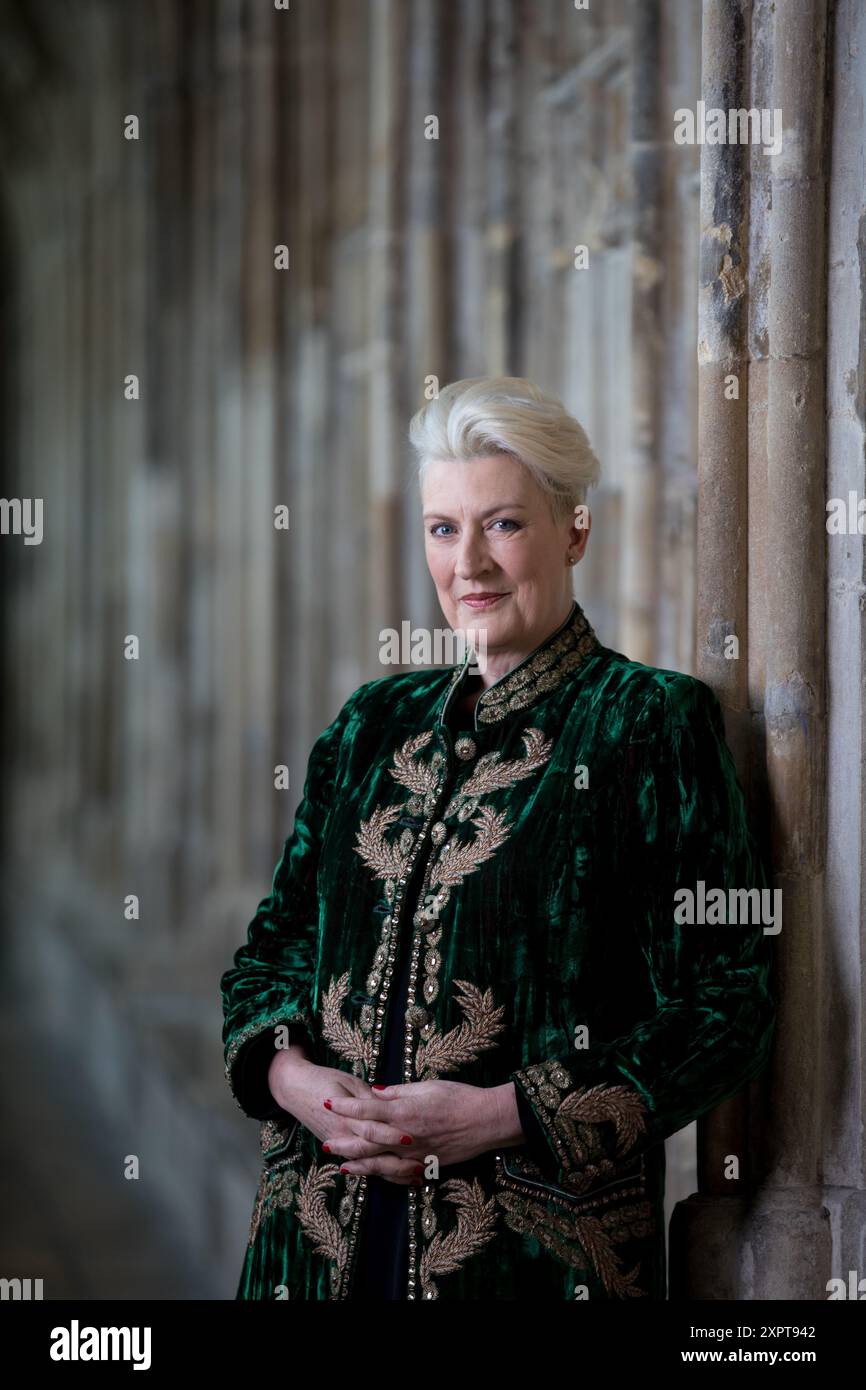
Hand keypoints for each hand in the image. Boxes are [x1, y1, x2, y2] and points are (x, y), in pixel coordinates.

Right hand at [267, 1052, 422, 1168]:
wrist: (294, 1088)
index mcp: (345, 1117)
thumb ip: (370, 1098)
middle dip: (397, 1162)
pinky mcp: (341, 1150)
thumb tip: (392, 1106)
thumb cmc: (323, 1080)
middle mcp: (342, 1136)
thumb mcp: (349, 1083)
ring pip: (370, 1165)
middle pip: (373, 1153)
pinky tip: (400, 1178)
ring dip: (393, 1173)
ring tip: (417, 1178)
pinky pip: (364, 1165)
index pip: (372, 1129)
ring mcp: (340, 1146)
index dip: (392, 1134)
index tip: (412, 1138)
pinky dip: (382, 1173)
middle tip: (422, 1166)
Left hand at [325, 1079, 524, 1184]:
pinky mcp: (425, 1164)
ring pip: (380, 1162)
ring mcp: (414, 1154)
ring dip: (359, 1163)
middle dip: (344, 1141)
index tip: (328, 1102)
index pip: (367, 1109)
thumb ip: (399, 1092)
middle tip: (325, 1143)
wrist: (486, 1121)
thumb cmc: (459, 1097)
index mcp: (404, 1111)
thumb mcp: (427, 1086)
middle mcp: (405, 1136)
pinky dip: (383, 1175)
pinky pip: (399, 1173)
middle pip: (367, 1141)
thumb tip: (376, 1092)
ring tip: (341, 1165)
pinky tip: (373, 1175)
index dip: (345, 1106)